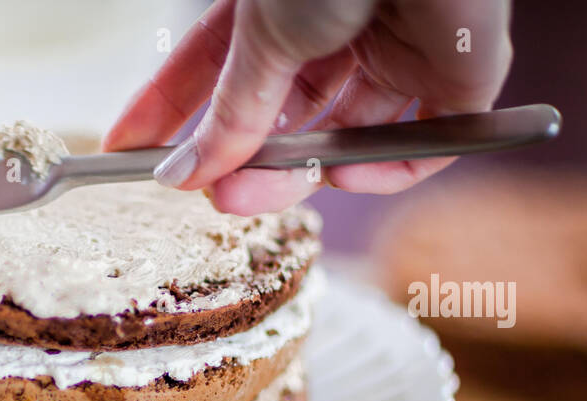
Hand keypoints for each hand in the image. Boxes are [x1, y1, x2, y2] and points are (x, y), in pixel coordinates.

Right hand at [104, 0, 512, 214]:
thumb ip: (228, 115)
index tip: (130, 152)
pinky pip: (418, 144)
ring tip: (259, 193)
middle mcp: (338, 29)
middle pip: (281, 116)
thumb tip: (182, 172)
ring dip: (300, 174)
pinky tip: (349, 175)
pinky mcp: (455, 76)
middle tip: (212, 196)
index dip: (170, 112)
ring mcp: (396, 53)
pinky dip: (385, 170)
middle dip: (243, 160)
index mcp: (279, 9)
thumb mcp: (262, 40)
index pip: (216, 70)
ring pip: (344, 139)